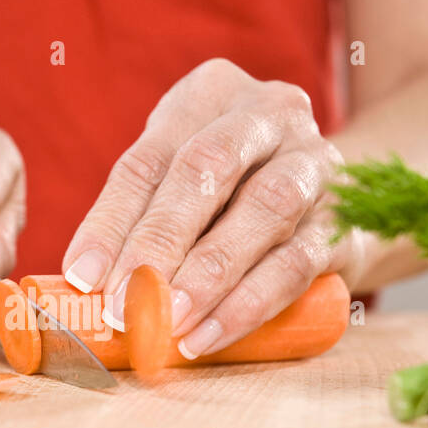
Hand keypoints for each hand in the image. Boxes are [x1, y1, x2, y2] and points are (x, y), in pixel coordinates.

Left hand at [62, 58, 364, 358]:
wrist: (340, 200)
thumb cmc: (235, 193)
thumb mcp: (183, 183)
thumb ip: (140, 219)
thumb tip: (84, 283)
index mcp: (211, 93)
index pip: (148, 159)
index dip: (110, 222)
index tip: (82, 277)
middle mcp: (269, 114)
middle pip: (204, 171)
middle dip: (157, 244)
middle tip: (122, 303)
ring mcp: (314, 162)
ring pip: (261, 212)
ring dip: (207, 275)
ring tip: (168, 321)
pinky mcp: (344, 218)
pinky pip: (297, 261)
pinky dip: (248, 304)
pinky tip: (209, 335)